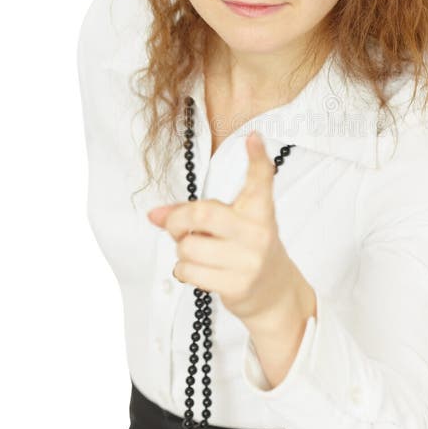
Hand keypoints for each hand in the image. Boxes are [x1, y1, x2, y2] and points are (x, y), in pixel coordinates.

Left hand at [147, 131, 302, 325]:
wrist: (273, 291)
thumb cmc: (245, 248)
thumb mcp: (233, 223)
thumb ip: (196, 212)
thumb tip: (154, 215)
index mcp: (260, 210)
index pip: (261, 179)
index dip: (257, 157)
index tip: (253, 137)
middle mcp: (258, 232)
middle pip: (203, 214)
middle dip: (178, 221)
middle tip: (178, 227)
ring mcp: (249, 260)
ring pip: (189, 246)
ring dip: (182, 250)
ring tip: (198, 253)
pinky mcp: (237, 285)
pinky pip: (189, 271)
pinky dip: (184, 271)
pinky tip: (198, 271)